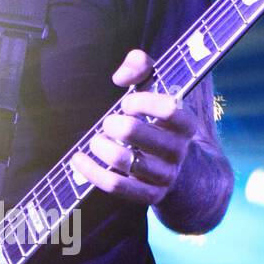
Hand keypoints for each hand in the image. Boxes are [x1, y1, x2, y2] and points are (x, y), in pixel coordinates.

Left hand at [69, 49, 196, 205]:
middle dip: (115, 124)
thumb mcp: (160, 91)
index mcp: (186, 124)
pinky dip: (92, 172)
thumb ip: (142, 67)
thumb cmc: (162, 124)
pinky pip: (116, 185)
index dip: (142, 102)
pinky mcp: (149, 196)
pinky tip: (78, 160)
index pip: (169, 109)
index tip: (126, 103)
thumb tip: (119, 76)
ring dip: (102, 147)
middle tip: (109, 123)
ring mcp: (164, 176)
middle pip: (139, 134)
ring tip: (96, 141)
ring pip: (126, 161)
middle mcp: (178, 151)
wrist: (186, 174)